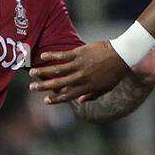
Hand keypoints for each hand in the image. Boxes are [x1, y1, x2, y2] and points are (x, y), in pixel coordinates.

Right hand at [30, 20, 154, 103]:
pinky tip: (42, 56)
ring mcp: (79, 65)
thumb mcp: (105, 88)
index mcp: (87, 88)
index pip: (67, 96)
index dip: (55, 99)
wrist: (123, 55)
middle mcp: (81, 78)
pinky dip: (52, 56)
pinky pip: (63, 55)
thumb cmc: (115, 73)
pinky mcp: (79, 53)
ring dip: (43, 72)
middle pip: (59, 84)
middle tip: (31, 88)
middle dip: (44, 87)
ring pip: (57, 70)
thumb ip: (91, 95)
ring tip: (32, 73)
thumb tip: (79, 102)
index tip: (45, 100)